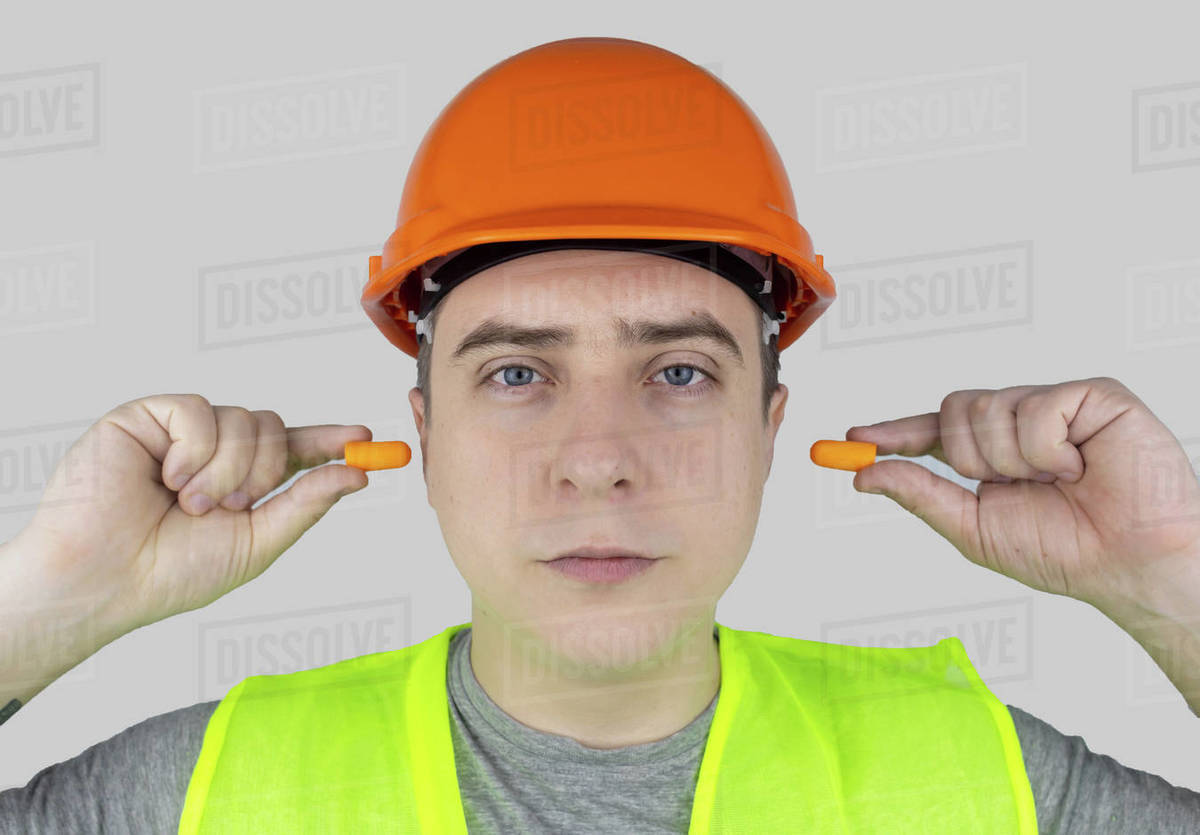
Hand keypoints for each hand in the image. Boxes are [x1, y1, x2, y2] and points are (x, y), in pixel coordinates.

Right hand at [16, 393, 371, 636]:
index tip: (363, 438)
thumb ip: (307, 504)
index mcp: (241, 481)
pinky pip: (199, 410)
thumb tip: (356, 474)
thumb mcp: (257, 543)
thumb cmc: (170, 572)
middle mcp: (215, 451)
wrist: (104, 579)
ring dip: (225, 471)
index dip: (329, 440)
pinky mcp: (148, 416)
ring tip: (186, 504)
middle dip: (265, 472)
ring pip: (243, 419)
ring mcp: (182, 432)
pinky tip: (166, 479)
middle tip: (228, 508)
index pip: (294, 449)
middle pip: (274, 428)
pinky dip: (193, 451)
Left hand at [845, 377, 1199, 610]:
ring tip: (1060, 480)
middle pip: (954, 409)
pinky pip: (1037, 406)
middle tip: (1013, 485)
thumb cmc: (1067, 552)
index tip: (855, 438)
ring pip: (990, 406)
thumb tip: (864, 476)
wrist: (1133, 564)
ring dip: (1013, 459)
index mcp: (993, 453)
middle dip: (970, 456)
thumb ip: (920, 496)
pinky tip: (1080, 466)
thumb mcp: (975, 528)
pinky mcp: (1093, 394)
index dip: (895, 431)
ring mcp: (1056, 403)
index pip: (934, 430)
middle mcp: (1020, 421)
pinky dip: (1048, 449)